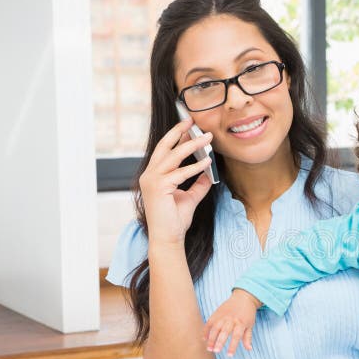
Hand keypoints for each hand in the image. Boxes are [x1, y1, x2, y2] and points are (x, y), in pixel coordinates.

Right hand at [138, 118, 214, 245]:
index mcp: (154, 175)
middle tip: (193, 121)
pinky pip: (180, 172)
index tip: (190, 126)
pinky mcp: (159, 187)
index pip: (165, 150)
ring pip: (174, 156)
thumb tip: (209, 173)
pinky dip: (195, 166)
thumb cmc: (175, 220)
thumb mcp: (190, 197)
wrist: (168, 238)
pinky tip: (207, 162)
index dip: (176, 136)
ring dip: (192, 145)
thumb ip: (198, 184)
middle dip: (179, 131)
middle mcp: (149, 174)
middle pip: (165, 146)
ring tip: (207, 138)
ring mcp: (152, 180)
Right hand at [202, 290, 261, 355]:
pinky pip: (209, 322)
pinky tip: (204, 339)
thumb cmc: (248, 313)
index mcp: (241, 323)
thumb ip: (247, 337)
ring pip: (215, 327)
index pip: (236, 336)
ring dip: (211, 338)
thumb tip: (249, 349)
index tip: (229, 355)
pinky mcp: (216, 313)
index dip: (232, 346)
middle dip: (219, 342)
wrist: (244, 297)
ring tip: (209, 348)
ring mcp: (223, 316)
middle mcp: (231, 319)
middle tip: (216, 351)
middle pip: (224, 332)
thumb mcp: (250, 324)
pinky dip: (206, 330)